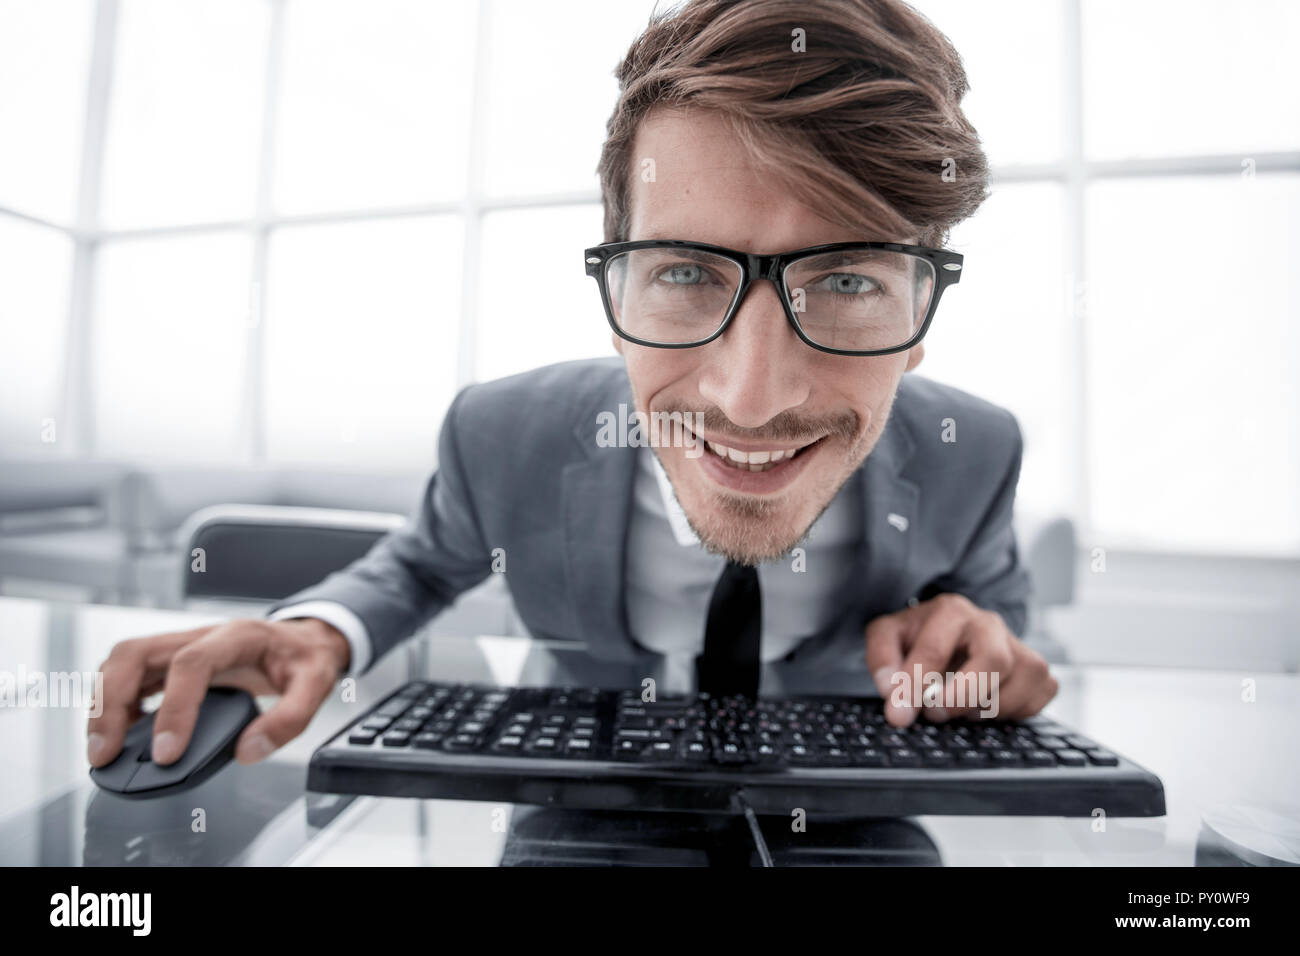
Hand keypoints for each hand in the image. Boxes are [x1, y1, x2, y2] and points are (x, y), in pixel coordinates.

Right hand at [87, 617, 349, 767]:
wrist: (305, 640)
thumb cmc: (306, 659)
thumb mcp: (317, 685)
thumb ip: (289, 719)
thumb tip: (248, 752)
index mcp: (238, 637)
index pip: (191, 664)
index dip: (174, 708)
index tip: (166, 753)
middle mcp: (201, 635)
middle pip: (136, 654)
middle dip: (111, 702)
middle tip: (105, 752)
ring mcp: (182, 645)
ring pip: (124, 662)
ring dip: (104, 703)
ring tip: (101, 749)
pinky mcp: (172, 661)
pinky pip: (130, 675)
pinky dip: (115, 703)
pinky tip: (120, 734)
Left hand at [864, 592, 1057, 726]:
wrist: (949, 631)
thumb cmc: (918, 635)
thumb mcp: (888, 635)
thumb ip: (882, 658)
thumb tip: (892, 692)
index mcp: (951, 611)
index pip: (935, 648)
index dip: (916, 685)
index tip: (900, 713)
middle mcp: (990, 624)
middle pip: (995, 661)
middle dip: (962, 696)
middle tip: (934, 713)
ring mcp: (1019, 646)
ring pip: (1023, 682)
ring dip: (988, 708)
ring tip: (959, 710)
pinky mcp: (1038, 671)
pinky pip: (1040, 696)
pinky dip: (1015, 712)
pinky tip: (987, 708)